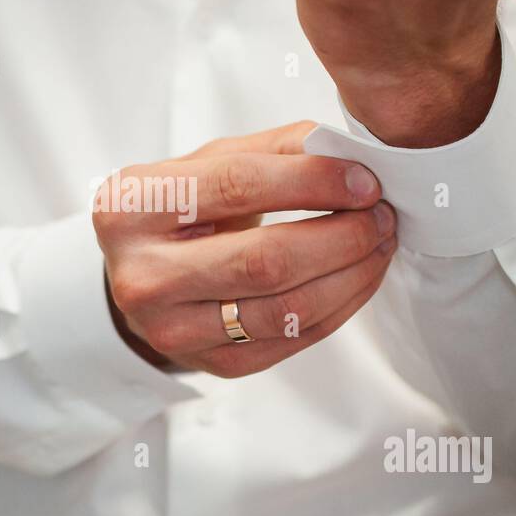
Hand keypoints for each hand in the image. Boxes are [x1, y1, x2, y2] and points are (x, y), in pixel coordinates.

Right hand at [94, 121, 396, 378]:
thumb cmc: (178, 210)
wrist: (141, 273)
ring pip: (285, 310)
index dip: (311, 182)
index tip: (364, 181)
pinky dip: (339, 307)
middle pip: (265, 260)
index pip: (237, 186)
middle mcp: (143, 275)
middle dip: (342, 236)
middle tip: (381, 216)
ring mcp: (173, 329)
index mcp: (134, 208)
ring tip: (378, 244)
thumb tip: (350, 153)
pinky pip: (292, 340)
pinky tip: (357, 277)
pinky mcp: (212, 364)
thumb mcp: (208, 163)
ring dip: (350, 275)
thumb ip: (275, 150)